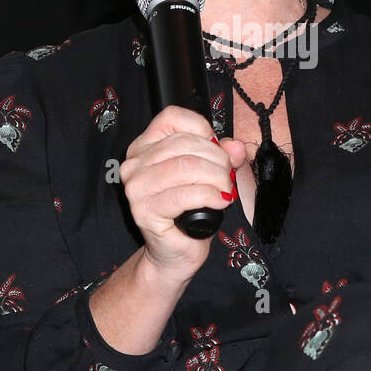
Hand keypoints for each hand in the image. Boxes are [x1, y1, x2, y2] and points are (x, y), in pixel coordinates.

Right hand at [119, 105, 248, 284]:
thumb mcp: (209, 175)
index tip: (218, 150)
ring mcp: (136, 187)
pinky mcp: (144, 210)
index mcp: (144, 146)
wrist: (175, 253)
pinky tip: (219, 201)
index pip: (172, 117)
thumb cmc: (190, 211)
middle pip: (185, 144)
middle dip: (217, 159)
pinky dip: (209, 195)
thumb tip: (236, 147)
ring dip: (216, 178)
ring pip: (186, 166)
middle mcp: (134, 163)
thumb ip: (222, 155)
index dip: (203, 129)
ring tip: (224, 190)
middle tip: (227, 177)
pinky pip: (185, 194)